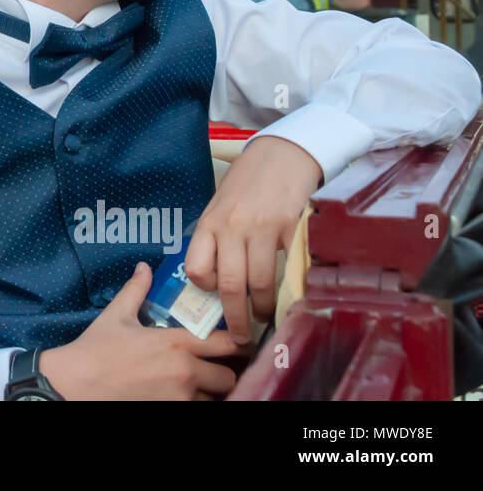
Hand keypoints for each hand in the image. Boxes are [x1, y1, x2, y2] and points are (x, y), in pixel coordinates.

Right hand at [37, 261, 246, 399]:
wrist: (75, 384)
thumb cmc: (96, 349)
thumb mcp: (117, 315)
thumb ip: (136, 290)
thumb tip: (144, 267)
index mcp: (176, 344)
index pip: (226, 344)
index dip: (238, 343)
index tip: (238, 342)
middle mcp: (185, 372)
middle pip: (228, 378)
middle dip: (224, 374)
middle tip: (213, 368)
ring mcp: (179, 399)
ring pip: (213, 399)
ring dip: (208, 393)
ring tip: (197, 384)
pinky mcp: (170, 413)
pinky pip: (195, 409)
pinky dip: (192, 403)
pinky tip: (179, 395)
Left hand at [184, 135, 321, 342]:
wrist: (282, 154)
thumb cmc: (248, 182)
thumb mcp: (221, 206)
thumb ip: (217, 237)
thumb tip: (217, 276)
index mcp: (211, 223)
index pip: (197, 268)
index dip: (206, 288)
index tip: (216, 295)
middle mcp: (233, 227)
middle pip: (231, 285)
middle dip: (236, 317)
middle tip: (242, 336)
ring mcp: (264, 228)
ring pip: (262, 282)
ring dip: (265, 307)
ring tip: (268, 316)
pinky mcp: (293, 228)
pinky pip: (291, 268)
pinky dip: (292, 287)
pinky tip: (292, 294)